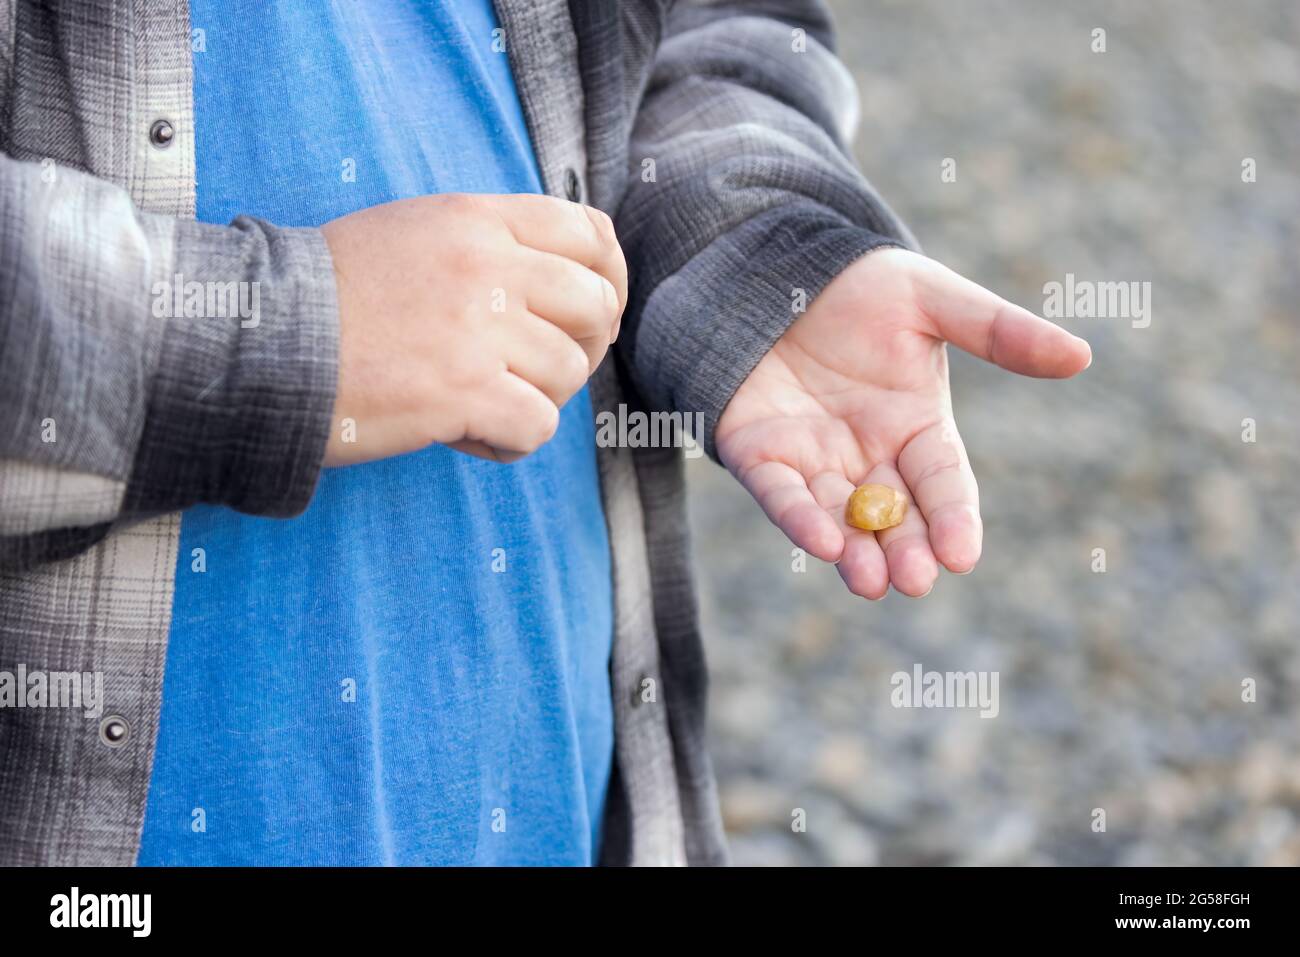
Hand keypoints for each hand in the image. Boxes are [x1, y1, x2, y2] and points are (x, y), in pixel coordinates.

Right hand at [320, 192, 625, 465]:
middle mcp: (487, 264)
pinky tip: (466, 436)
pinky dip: (510, 442)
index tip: (587, 316)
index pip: (591, 232)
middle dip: (583, 347)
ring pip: (569, 373)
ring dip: (536, 399)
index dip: (607, 280)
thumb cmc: (327, 296)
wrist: (256, 337)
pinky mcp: (463, 391)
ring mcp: (477, 327)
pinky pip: (538, 427)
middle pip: (597, 305)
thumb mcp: (412, 234)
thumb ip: (486, 245)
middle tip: (537, 371)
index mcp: (476, 219)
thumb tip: (556, 285)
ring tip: (482, 405)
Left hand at [715, 248, 1090, 597]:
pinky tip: (820, 543)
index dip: (955, 519)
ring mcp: (813, 460)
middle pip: (895, 517)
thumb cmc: (862, 285)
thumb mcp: (932, 300)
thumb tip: (1081, 356)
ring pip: (839, 519)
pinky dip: (798, 519)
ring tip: (871, 582)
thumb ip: (998, 332)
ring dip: (856, 554)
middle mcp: (869, 456)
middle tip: (917, 581)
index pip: (944, 483)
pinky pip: (780, 494)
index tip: (964, 555)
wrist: (776, 267)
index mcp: (917, 427)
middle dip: (906, 551)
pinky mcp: (760, 454)